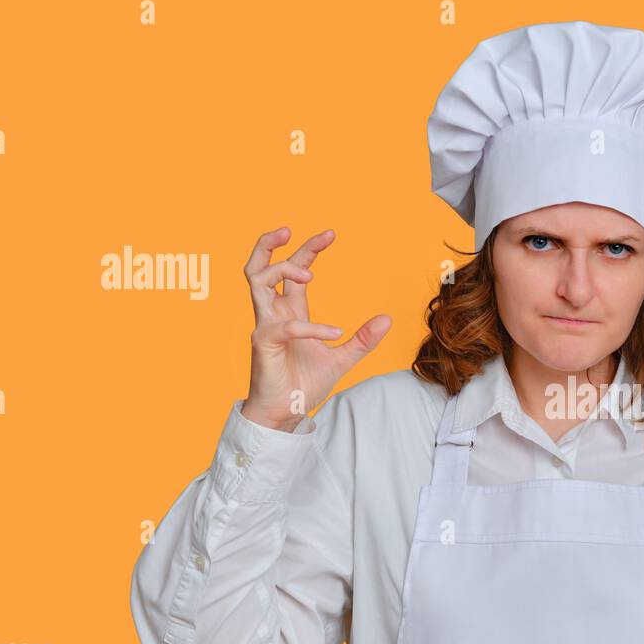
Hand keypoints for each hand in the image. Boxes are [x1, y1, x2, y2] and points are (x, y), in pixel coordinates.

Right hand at [241, 226, 391, 430]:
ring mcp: (265, 326)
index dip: (308, 250)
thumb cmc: (303, 385)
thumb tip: (387, 319)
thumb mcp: (342, 359)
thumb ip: (363, 340)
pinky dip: (312, 327)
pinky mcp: (264, 343)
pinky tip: (335, 333)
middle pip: (262, 266)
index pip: (293, 271)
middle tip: (291, 229)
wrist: (286, 414)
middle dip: (272, 243)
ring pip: (256, 281)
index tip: (330, 235)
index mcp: (290, 312)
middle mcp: (273, 314)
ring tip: (309, 274)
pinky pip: (286, 326)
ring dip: (280, 269)